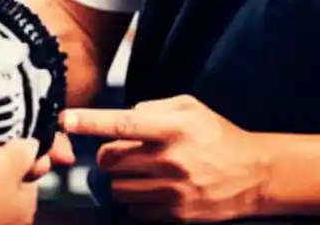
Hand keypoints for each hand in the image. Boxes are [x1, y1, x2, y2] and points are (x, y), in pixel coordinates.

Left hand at [62, 95, 269, 221]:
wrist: (253, 175)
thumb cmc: (217, 136)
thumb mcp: (190, 108)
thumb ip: (153, 106)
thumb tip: (123, 115)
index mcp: (174, 128)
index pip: (123, 124)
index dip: (90, 122)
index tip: (66, 119)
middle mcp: (171, 160)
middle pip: (110, 160)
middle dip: (109, 154)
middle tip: (124, 152)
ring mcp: (172, 190)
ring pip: (117, 187)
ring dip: (122, 179)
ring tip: (143, 171)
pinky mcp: (175, 214)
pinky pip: (134, 209)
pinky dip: (137, 199)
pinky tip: (155, 188)